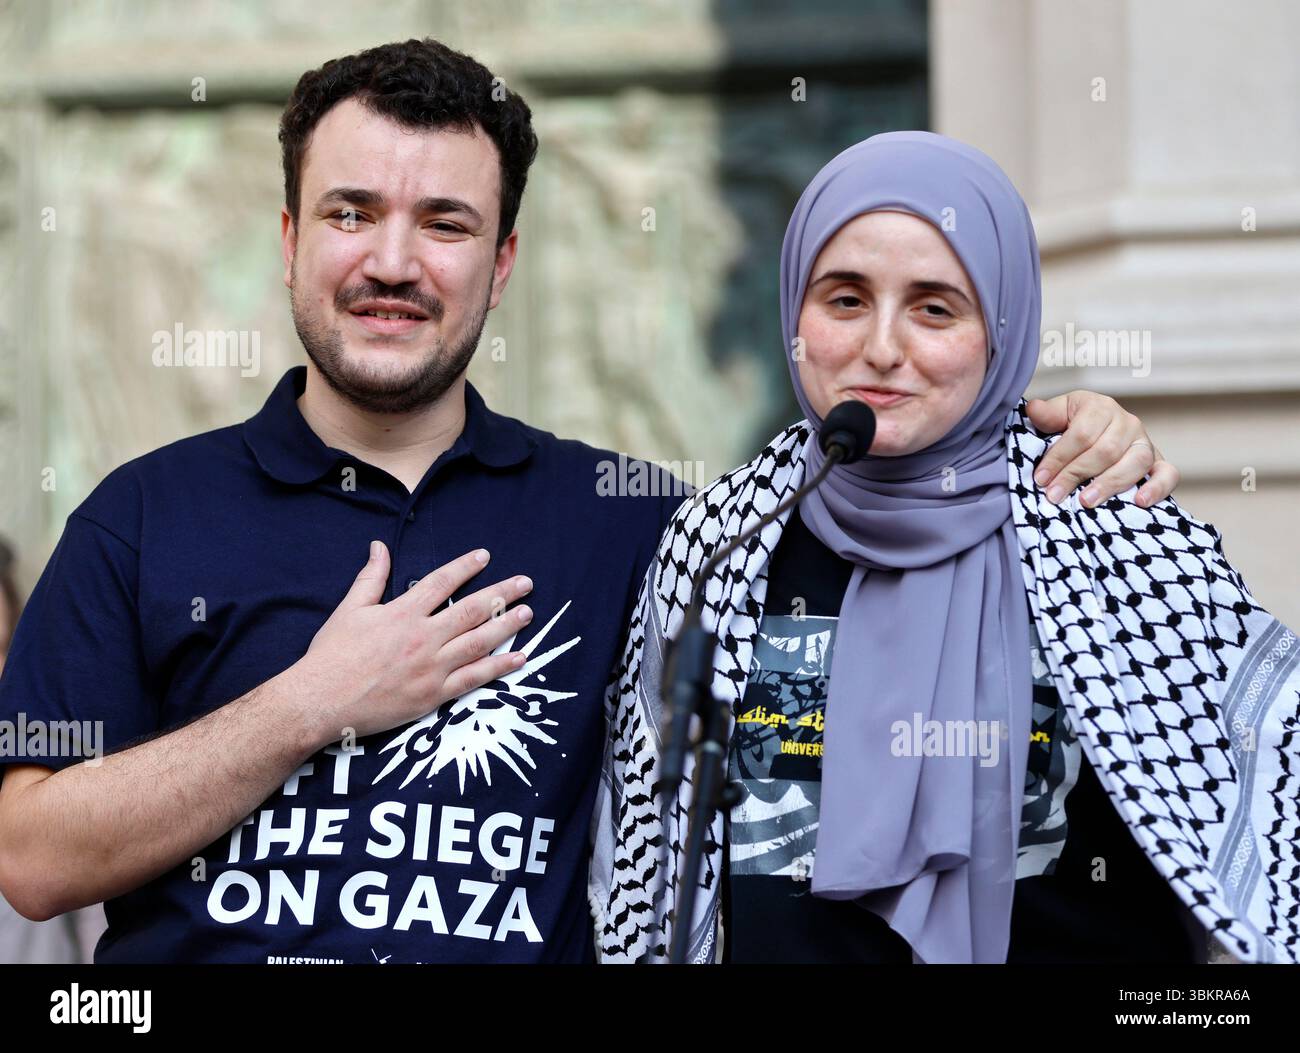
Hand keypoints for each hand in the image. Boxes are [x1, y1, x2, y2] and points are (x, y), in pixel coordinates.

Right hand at [295, 542, 533, 743]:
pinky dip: (499, 668)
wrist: (320, 701)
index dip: (465, 567)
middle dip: (502, 593)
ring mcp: (431, 667)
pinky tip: (519, 658)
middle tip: (526, 583)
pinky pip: (474, 679)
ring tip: (528, 613)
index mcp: (402, 613)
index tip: (485, 556)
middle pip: (472, 609)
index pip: (442, 582)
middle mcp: (422, 637)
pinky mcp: (433, 694)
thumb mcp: (350, 609)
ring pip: (479, 642)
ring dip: (507, 626)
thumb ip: (371, 577)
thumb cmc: (331, 656)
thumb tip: (380, 546)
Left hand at [1025, 390, 1179, 507]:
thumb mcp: (1058, 415)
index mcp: (1100, 408)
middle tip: (1054, 495)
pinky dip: (1157, 487)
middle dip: (1076, 475)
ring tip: (1087, 502)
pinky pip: (1168, 473)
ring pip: (1135, 462)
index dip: (1059, 457)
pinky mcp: (1159, 462)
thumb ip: (1046, 415)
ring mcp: (1145, 443)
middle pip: (1105, 450)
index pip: (1081, 434)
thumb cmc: (1073, 426)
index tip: (1040, 479)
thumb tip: (1033, 409)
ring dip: (1110, 484)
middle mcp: (1127, 423)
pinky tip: (1140, 502)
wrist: (1097, 433)